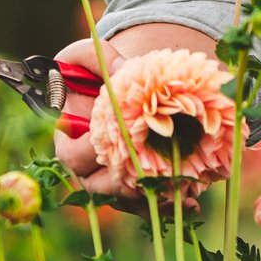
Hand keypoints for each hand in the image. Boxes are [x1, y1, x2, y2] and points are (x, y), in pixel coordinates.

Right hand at [50, 24, 210, 202]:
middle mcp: (86, 167)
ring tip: (179, 192)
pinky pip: (146, 204)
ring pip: (125, 199)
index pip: (76, 156)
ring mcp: (109, 181)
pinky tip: (192, 204)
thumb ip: (96, 57)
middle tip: (156, 175)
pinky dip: (167, 204)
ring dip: (151, 198)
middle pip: (100, 186)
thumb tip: (120, 69)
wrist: (118, 90)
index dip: (96, 154)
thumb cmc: (94, 72)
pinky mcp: (132, 189)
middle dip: (127, 184)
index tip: (123, 142)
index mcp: (68, 139)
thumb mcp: (87, 56)